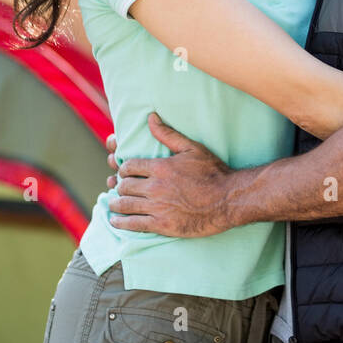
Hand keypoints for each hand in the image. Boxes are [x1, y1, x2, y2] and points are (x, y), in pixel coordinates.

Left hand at [107, 113, 234, 237]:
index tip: (125, 173)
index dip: (124, 170)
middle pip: (124, 186)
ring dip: (116, 204)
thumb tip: (150, 118)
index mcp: (160, 167)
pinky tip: (115, 221)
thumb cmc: (213, 172)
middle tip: (120, 189)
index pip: (129, 167)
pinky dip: (120, 222)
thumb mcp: (192, 148)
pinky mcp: (162, 225)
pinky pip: (133, 224)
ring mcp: (157, 207)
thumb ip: (168, 134)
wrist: (228, 200)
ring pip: (125, 205)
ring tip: (114, 204)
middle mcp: (155, 187)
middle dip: (120, 186)